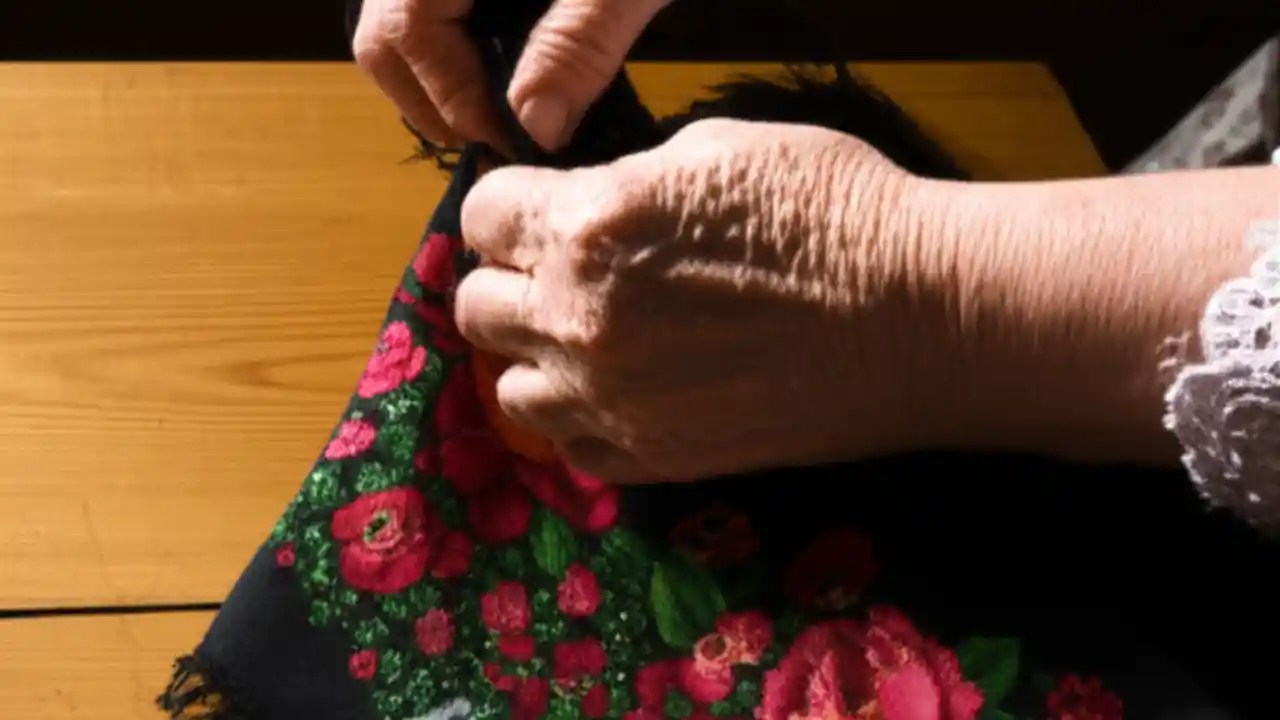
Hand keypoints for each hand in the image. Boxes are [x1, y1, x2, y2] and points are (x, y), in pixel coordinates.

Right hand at [352, 0, 670, 150]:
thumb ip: (580, 42)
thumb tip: (535, 128)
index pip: (408, 27)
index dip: (453, 99)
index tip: (511, 141)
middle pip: (384, 29)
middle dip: (433, 95)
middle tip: (498, 136)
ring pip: (396, 15)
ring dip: (438, 73)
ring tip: (501, 108)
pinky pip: (430, 2)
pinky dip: (452, 38)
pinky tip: (504, 61)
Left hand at [454, 118, 965, 482]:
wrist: (921, 318)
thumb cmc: (834, 211)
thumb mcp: (715, 149)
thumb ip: (623, 182)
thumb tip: (590, 206)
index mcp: (587, 227)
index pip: (482, 216)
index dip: (508, 208)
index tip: (535, 213)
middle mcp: (579, 321)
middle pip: (476, 307)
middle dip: (510, 280)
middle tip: (559, 274)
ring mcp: (613, 401)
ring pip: (511, 388)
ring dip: (537, 356)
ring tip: (591, 339)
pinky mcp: (657, 459)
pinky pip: (573, 449)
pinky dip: (585, 420)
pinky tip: (626, 393)